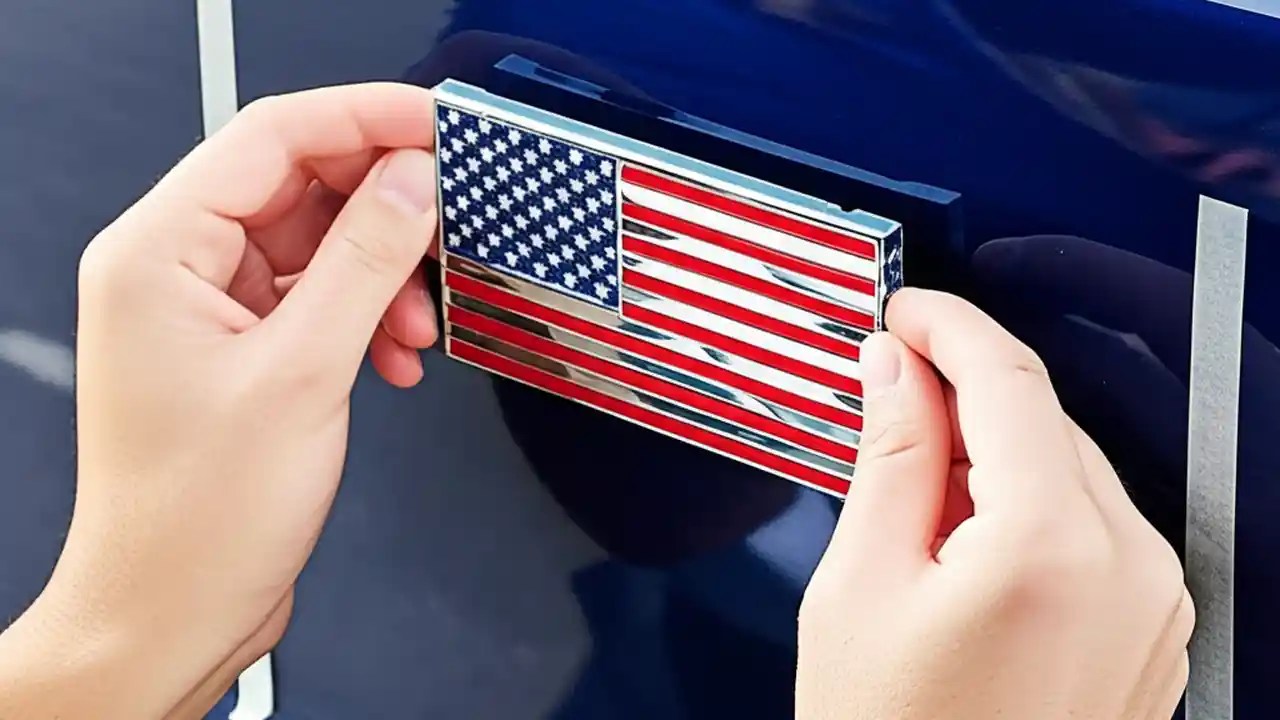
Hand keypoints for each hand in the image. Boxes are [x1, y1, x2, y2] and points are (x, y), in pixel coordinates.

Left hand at [0, 83, 438, 718]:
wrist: (173, 611)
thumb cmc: (199, 520)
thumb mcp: (302, 373)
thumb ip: (364, 263)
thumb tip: (410, 182)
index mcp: (157, 252)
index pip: (272, 137)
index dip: (364, 119)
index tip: (435, 126)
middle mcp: (173, 269)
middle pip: (297, 186)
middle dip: (383, 211)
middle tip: (450, 220)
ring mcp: (205, 311)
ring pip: (316, 245)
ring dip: (382, 277)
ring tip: (418, 326)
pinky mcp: (239, 350)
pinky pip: (315, 298)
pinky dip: (367, 318)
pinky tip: (396, 357)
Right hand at [796, 289, 1192, 718]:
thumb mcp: (860, 584)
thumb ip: (889, 456)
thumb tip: (894, 369)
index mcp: (1052, 547)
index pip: (1006, 380)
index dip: (945, 326)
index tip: (902, 311)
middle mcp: (1130, 568)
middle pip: (1044, 420)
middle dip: (963, 391)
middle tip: (884, 391)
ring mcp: (1154, 606)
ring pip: (1071, 470)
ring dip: (995, 450)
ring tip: (913, 491)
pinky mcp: (1153, 633)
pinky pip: (1094, 528)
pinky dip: (1030, 505)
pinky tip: (965, 537)